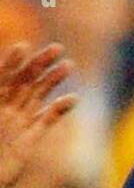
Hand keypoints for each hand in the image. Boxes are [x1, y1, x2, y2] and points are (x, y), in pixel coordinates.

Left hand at [0, 42, 76, 187]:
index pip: (0, 77)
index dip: (10, 62)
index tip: (23, 48)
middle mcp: (2, 108)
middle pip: (23, 80)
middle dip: (39, 64)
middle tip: (57, 48)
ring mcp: (17, 122)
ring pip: (37, 95)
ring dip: (53, 80)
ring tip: (69, 66)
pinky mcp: (30, 139)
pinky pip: (46, 120)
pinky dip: (60, 109)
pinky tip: (73, 99)